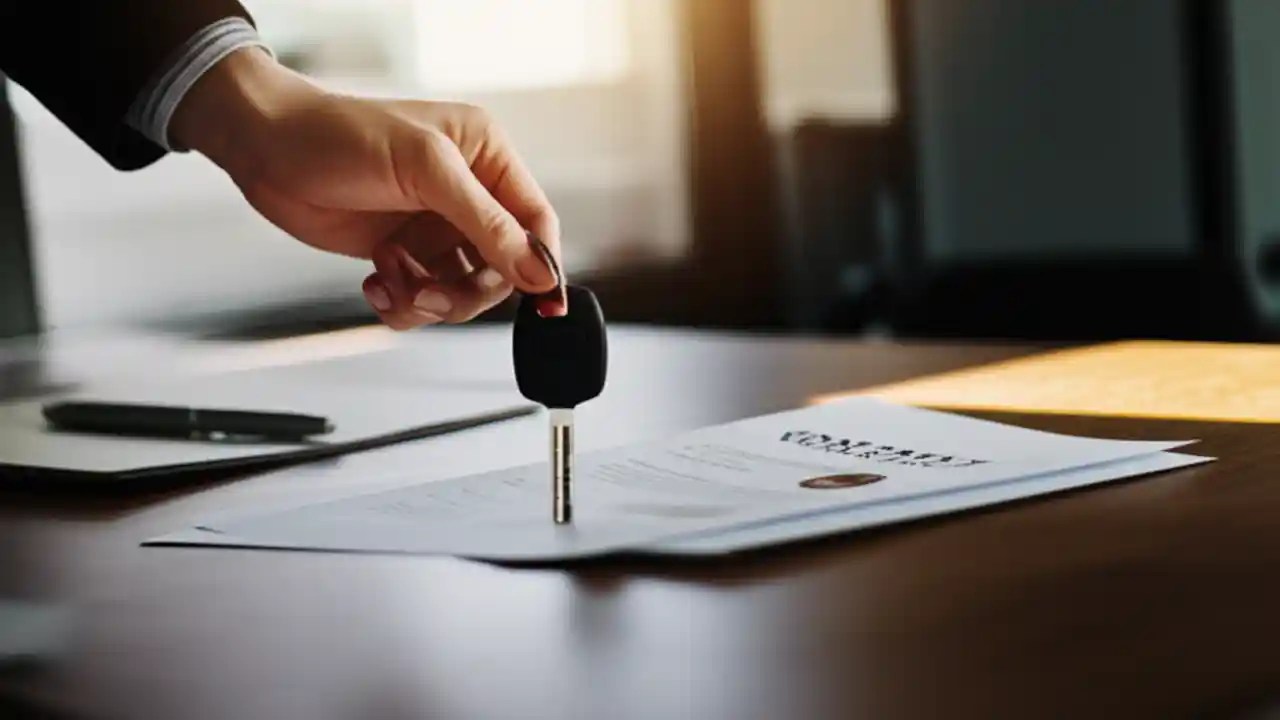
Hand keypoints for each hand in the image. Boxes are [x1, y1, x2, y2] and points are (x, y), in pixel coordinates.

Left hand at [170, 48, 565, 328]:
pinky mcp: (404, 251)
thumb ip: (486, 223)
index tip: (545, 306)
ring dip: (428, 299)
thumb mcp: (425, 170)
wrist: (264, 150)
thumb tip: (538, 270)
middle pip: (501, 269)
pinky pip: (425, 298)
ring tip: (394, 282)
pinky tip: (377, 279)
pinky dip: (402, 301)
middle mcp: (466, 192)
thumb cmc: (338, 135)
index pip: (535, 221)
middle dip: (464, 291)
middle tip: (427, 292)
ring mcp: (434, 225)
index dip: (542, 266)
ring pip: (462, 290)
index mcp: (486, 156)